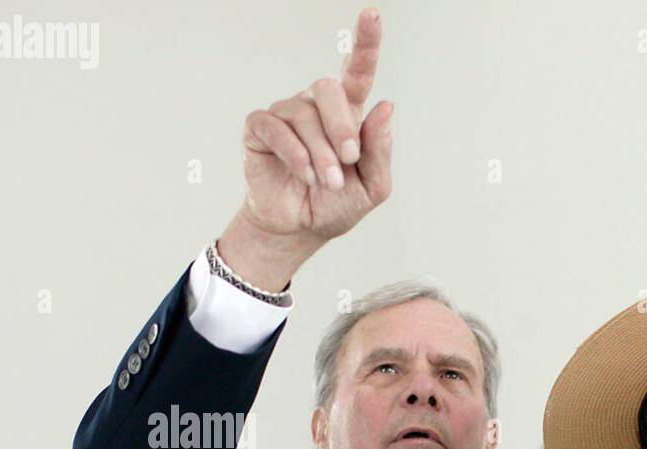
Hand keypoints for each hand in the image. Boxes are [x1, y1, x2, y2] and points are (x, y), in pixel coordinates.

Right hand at [218, 7, 393, 289]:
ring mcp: (286, 114)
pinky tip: (305, 175)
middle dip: (342, 127)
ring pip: (305, 115)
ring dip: (321, 155)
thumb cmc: (336, 205)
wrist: (300, 229)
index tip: (372, 14)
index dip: (365, 44)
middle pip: (328, 89)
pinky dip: (296, 155)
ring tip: (327, 182)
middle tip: (348, 161)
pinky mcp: (260, 128)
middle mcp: (316, 107)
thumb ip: (380, 150)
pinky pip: (277, 128)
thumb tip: (386, 106)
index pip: (357, 73)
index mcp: (347, 116)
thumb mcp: (372, 187)